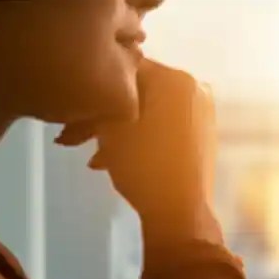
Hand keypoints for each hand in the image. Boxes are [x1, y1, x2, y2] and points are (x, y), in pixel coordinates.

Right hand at [55, 59, 216, 230]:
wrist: (179, 211)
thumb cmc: (142, 163)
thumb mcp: (110, 126)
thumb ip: (104, 98)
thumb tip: (100, 92)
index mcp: (174, 78)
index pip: (125, 67)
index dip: (96, 87)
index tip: (75, 112)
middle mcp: (194, 88)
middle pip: (138, 92)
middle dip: (105, 115)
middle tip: (75, 137)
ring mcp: (202, 113)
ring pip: (149, 112)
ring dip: (119, 130)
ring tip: (95, 155)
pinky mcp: (203, 136)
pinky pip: (165, 127)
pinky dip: (141, 139)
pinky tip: (115, 160)